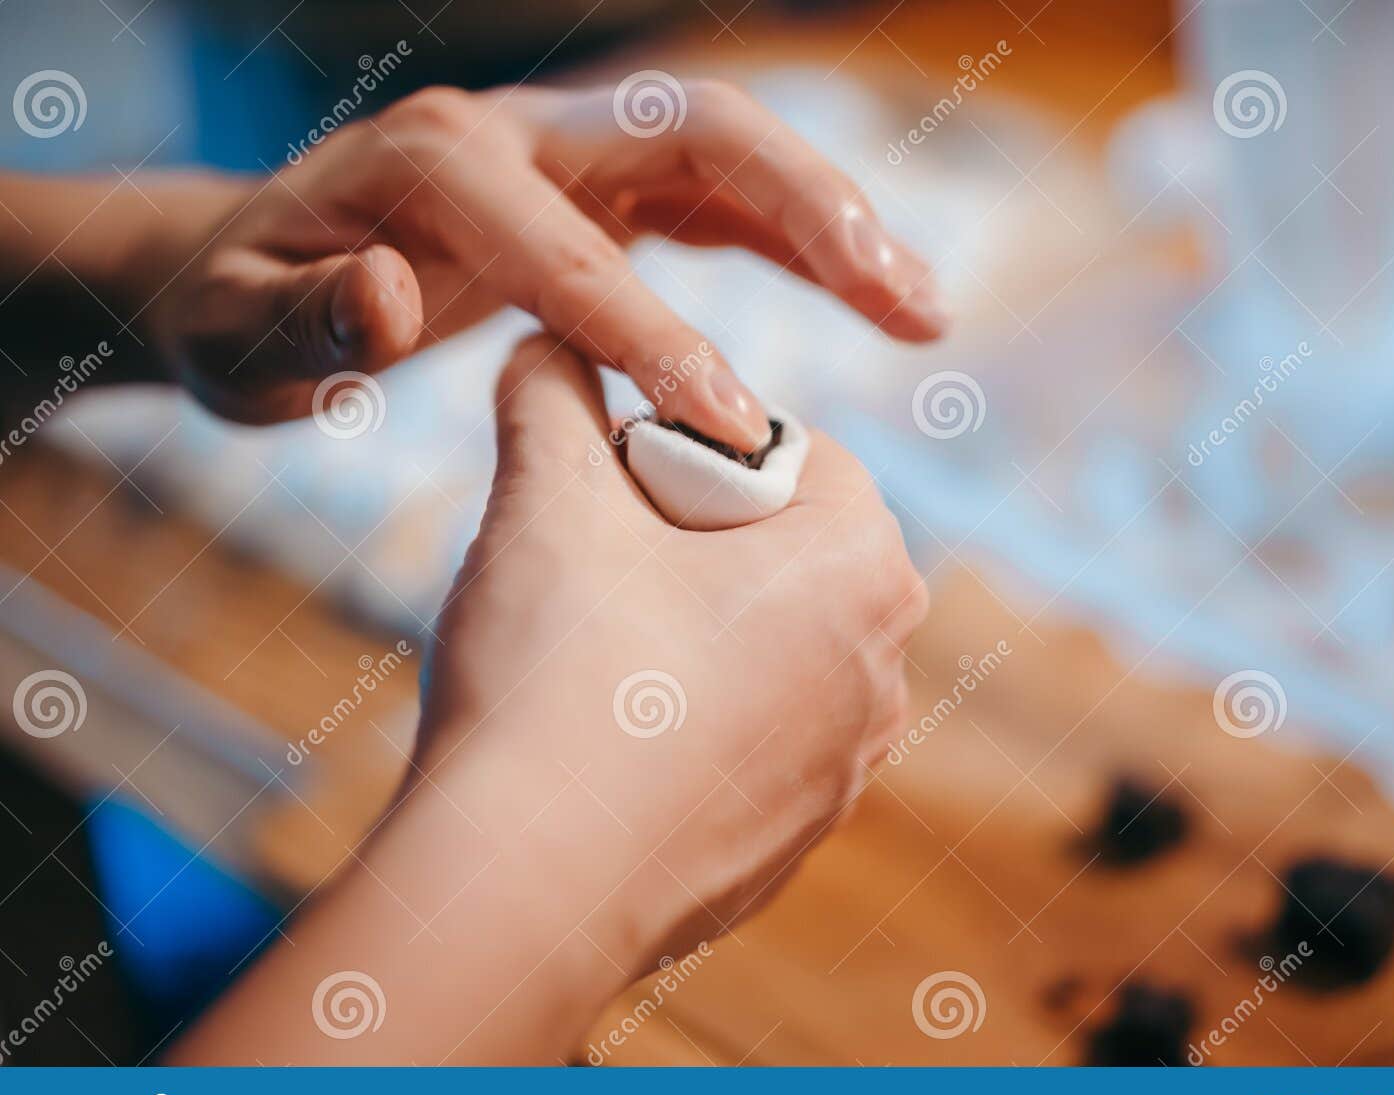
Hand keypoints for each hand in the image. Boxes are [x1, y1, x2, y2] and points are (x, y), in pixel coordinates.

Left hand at [133, 82, 948, 450]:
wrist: (240, 267)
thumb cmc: (237, 310)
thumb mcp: (237, 331)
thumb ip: (307, 317)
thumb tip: (392, 301)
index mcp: (433, 163)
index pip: (572, 249)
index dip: (657, 335)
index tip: (734, 427)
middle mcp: (517, 134)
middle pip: (696, 134)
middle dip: (811, 214)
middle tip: (909, 304)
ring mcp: (565, 152)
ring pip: (730, 157)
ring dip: (834, 223)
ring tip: (922, 307)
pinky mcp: (595, 190)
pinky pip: (715, 201)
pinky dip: (794, 242)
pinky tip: (864, 295)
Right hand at [168, 334, 925, 1064]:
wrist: (530, 889)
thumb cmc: (559, 674)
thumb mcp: (545, 494)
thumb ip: (552, 391)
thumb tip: (548, 340)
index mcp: (864, 565)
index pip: (790, 451)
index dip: (689, 450)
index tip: (616, 492)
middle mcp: (885, 669)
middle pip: (781, 549)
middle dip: (689, 540)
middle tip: (595, 569)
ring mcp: (846, 769)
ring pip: (763, 647)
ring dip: (685, 631)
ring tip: (589, 660)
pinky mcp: (794, 840)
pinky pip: (746, 742)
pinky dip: (684, 726)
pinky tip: (604, 744)